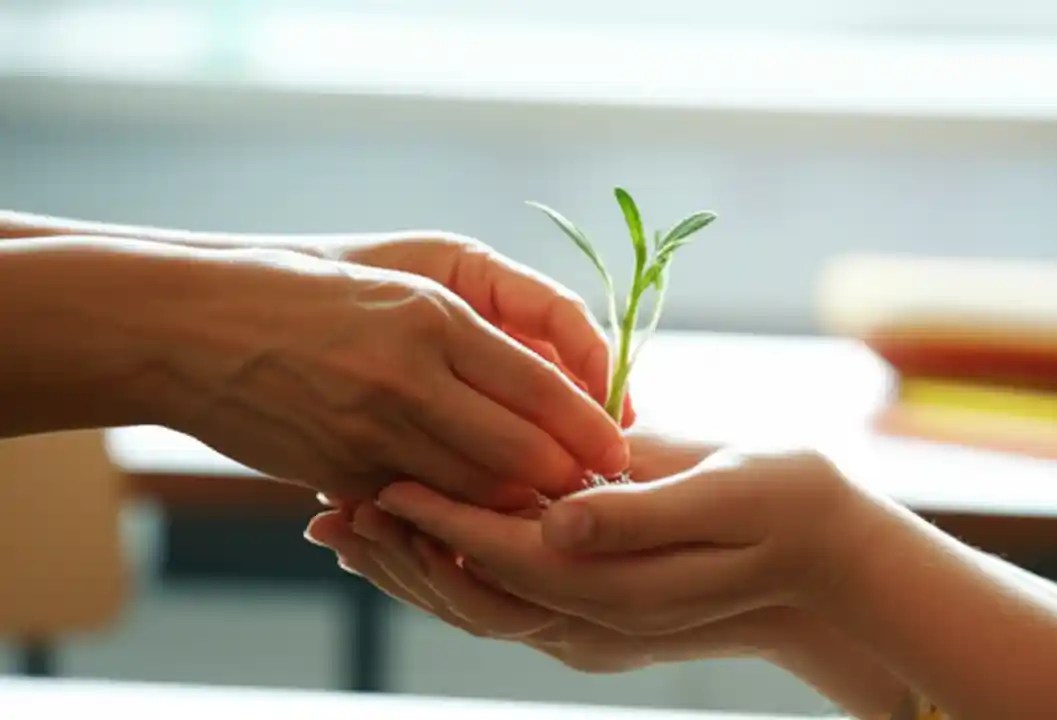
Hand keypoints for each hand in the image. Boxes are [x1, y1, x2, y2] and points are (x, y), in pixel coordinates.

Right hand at [160, 246, 626, 504]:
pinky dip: (454, 509)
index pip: (545, 389)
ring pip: (479, 493)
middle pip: (526, 457)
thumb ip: (488, 315)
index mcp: (434, 315)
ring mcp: (369, 434)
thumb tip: (563, 364)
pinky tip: (471, 502)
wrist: (190, 325)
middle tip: (589, 481)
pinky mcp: (338, 474)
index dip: (593, 427)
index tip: (619, 446)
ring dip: (517, 501)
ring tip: (542, 496)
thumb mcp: (406, 270)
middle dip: (568, 476)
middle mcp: (408, 378)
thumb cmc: (311, 283)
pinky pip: (421, 506)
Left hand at [310, 433, 773, 671]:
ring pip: (482, 605)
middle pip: (474, 594)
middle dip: (400, 553)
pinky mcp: (600, 611)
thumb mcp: (727, 496)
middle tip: (330, 512)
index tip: (377, 484)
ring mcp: (596, 624)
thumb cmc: (790, 506)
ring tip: (353, 531)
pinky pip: (508, 600)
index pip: (506, 554)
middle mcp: (597, 617)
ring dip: (415, 568)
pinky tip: (427, 544)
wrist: (833, 559)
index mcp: (621, 583)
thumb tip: (558, 517)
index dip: (439, 520)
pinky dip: (455, 573)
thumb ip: (639, 512)